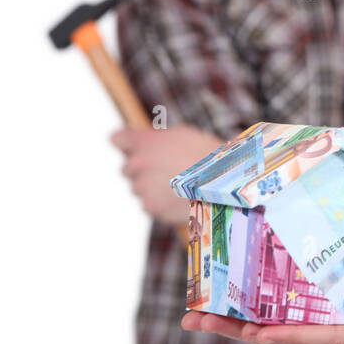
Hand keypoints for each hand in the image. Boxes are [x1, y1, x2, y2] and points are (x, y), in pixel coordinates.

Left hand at [110, 124, 224, 228]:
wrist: (224, 185)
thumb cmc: (208, 156)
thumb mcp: (183, 135)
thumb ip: (155, 138)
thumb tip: (134, 142)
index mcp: (144, 142)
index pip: (118, 139)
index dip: (127, 143)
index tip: (136, 146)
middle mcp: (136, 164)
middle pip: (127, 167)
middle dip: (142, 168)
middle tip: (169, 168)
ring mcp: (142, 188)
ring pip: (139, 187)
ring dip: (152, 186)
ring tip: (180, 184)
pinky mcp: (151, 207)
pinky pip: (150, 203)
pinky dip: (161, 201)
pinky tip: (181, 196)